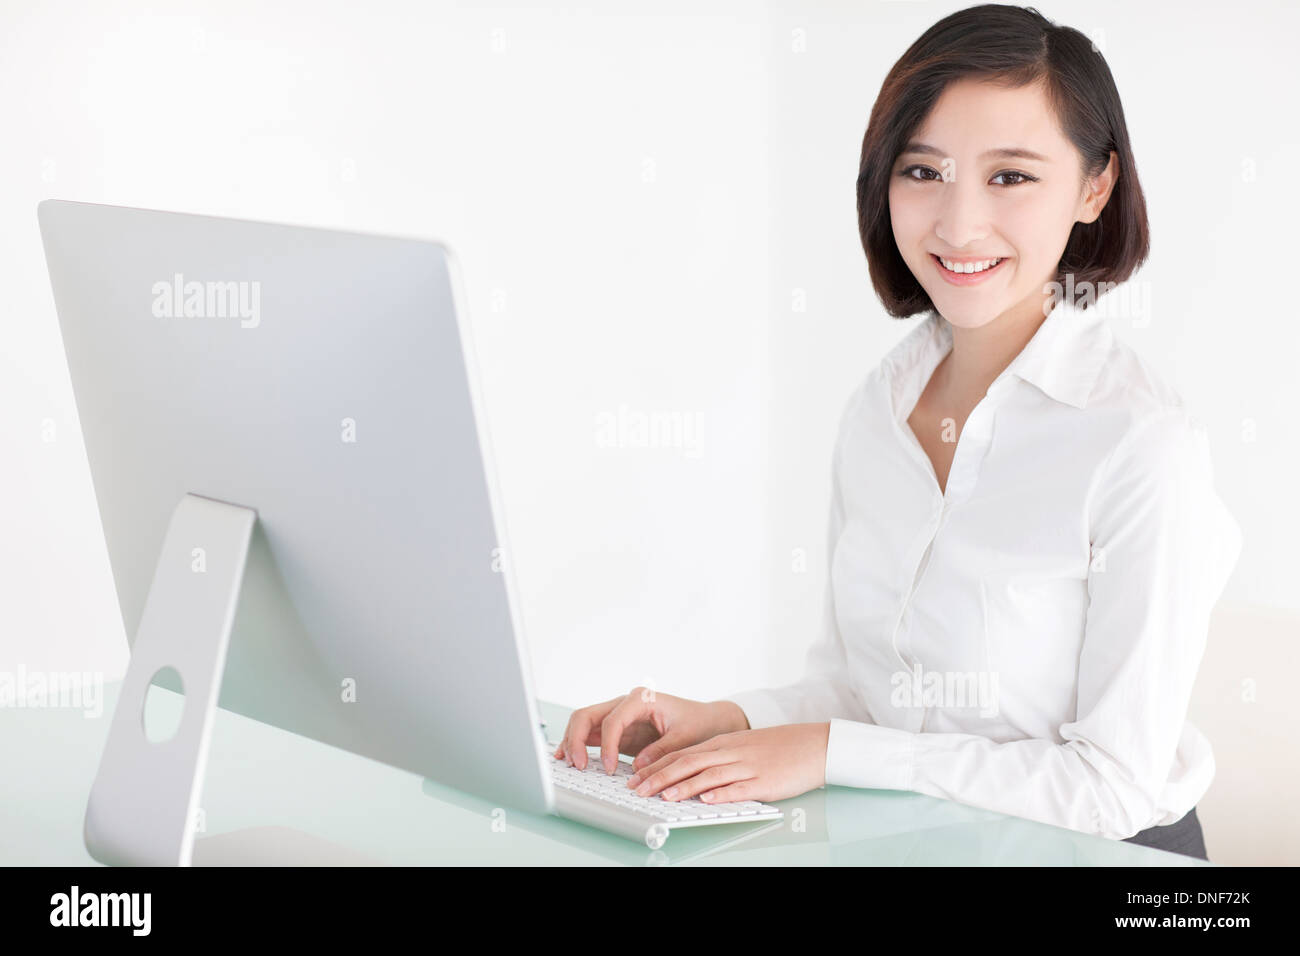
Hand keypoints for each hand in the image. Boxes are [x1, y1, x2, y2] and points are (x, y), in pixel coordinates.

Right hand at [554, 687, 749, 773]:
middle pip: (587, 715)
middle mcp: (625, 703)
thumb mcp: (685, 737)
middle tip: (576, 765)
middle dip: (575, 739)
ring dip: (572, 741)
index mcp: (641, 699)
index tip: (610, 768)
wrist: (707, 721)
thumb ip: (662, 751)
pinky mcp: (617, 730)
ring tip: (568, 764)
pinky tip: (569, 757)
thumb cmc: (698, 723)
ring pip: (583, 722)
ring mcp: (618, 715)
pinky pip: (591, 734)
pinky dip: (578, 744)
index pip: (613, 720)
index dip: (607, 745)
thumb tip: (638, 769)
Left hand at [626, 723, 829, 803]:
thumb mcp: (740, 747)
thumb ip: (716, 759)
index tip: (635, 778)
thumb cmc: (775, 748)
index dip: (656, 767)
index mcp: (722, 744)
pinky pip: (740, 787)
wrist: (812, 744)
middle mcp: (730, 752)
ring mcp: (746, 766)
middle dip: (659, 778)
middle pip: (688, 763)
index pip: (681, 754)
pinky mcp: (764, 781)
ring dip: (683, 786)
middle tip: (637, 790)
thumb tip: (688, 776)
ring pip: (709, 775)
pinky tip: (706, 799)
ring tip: (663, 796)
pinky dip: (721, 793)